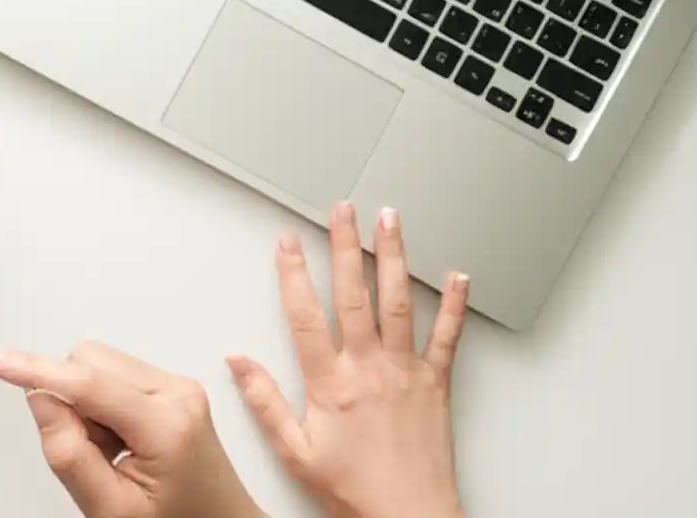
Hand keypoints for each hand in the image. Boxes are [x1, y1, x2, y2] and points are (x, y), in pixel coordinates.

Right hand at [0, 342, 264, 517]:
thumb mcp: (112, 510)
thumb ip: (70, 455)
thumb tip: (39, 399)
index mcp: (167, 424)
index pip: (87, 384)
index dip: (35, 370)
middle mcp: (176, 391)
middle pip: (90, 361)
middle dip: (68, 400)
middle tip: (87, 453)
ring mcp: (176, 385)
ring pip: (98, 365)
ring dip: (85, 405)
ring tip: (108, 454)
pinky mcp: (170, 386)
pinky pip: (113, 376)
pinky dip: (100, 407)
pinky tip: (118, 444)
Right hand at [227, 203, 468, 517]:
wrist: (410, 516)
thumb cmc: (355, 490)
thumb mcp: (294, 451)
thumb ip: (264, 402)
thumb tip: (238, 364)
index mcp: (332, 383)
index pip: (306, 315)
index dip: (293, 274)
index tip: (286, 242)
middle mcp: (370, 368)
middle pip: (354, 295)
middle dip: (346, 246)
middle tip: (342, 210)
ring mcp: (406, 371)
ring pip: (399, 303)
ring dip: (394, 257)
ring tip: (390, 221)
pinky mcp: (436, 383)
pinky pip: (449, 338)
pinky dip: (455, 306)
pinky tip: (458, 277)